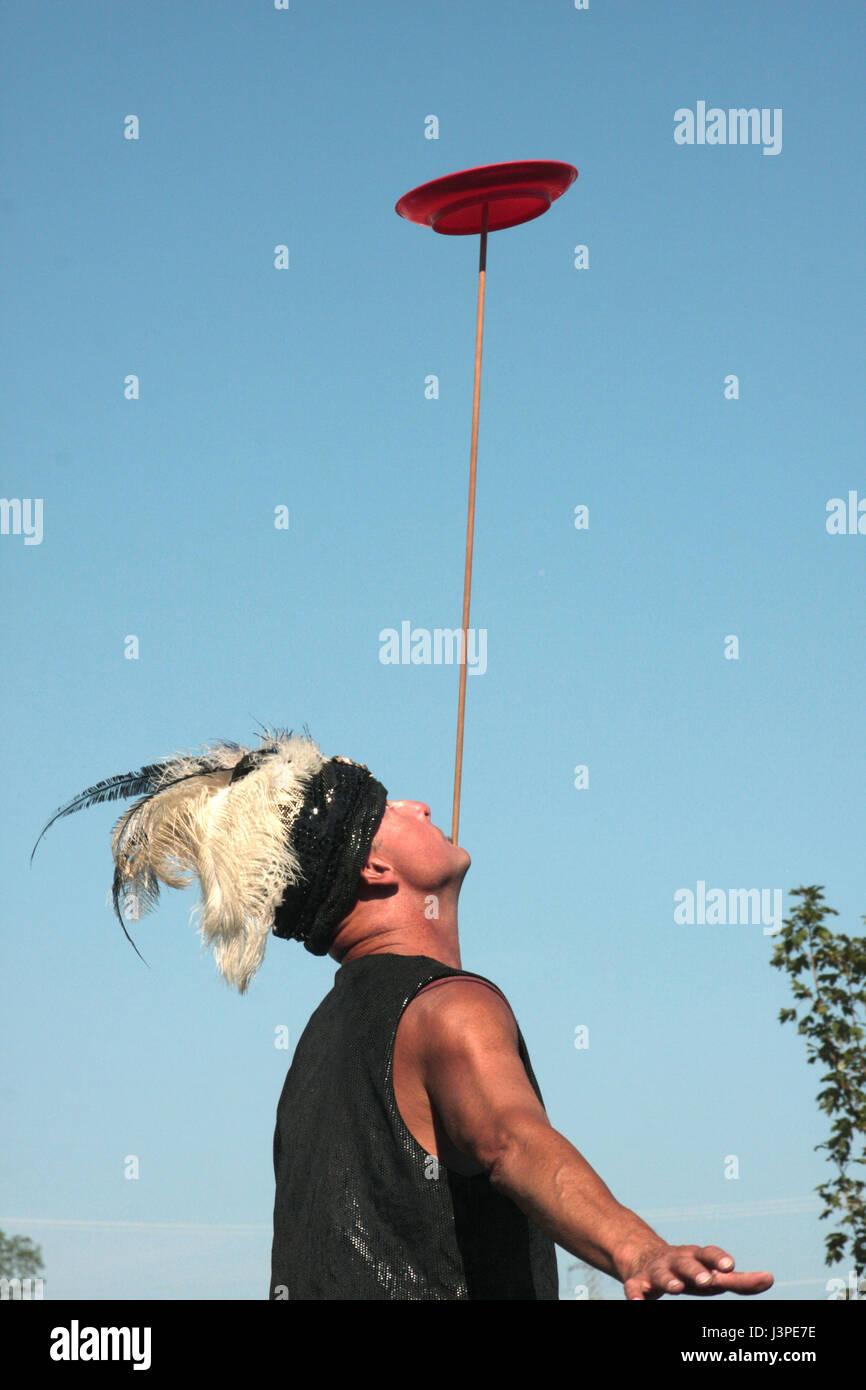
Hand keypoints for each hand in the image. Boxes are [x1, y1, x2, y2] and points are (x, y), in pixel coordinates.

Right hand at [622, 1243, 773, 1300]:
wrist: (642, 1256)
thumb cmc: (688, 1270)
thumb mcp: (711, 1273)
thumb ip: (739, 1280)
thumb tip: (770, 1279)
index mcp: (695, 1258)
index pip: (708, 1254)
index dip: (718, 1258)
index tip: (730, 1265)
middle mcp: (676, 1261)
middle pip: (685, 1262)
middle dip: (695, 1270)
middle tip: (706, 1280)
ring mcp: (656, 1271)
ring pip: (661, 1273)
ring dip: (669, 1280)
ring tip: (676, 1289)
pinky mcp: (637, 1281)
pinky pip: (634, 1287)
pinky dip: (635, 1294)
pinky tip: (638, 1303)